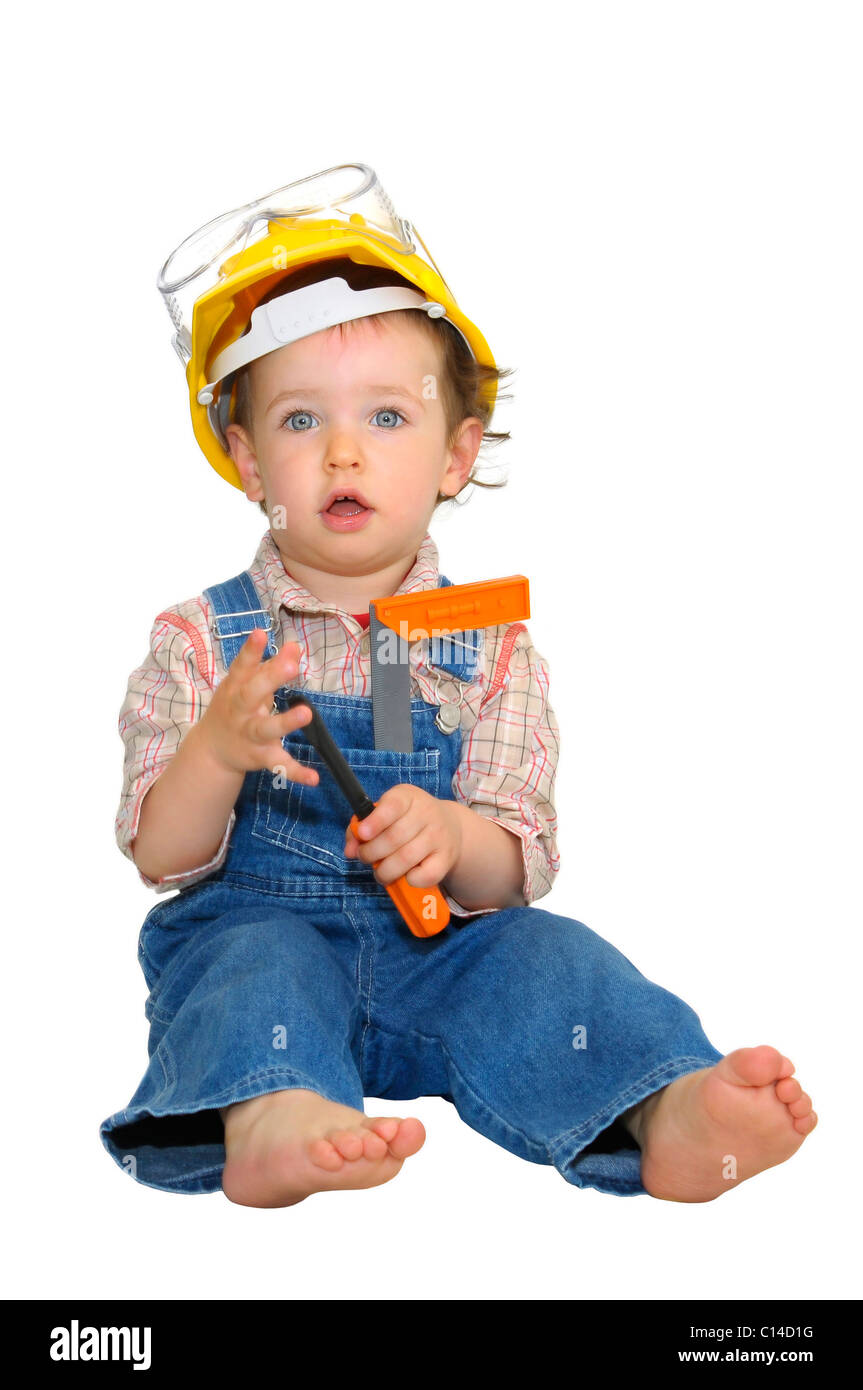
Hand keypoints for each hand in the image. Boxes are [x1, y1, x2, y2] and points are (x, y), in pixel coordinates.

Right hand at [199, 630, 319, 783]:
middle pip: (252, 693)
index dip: (250, 650)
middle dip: (270, 679)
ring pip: (266, 729)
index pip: (242, 666)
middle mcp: (240, 711)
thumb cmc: (235, 706)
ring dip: (285, 722)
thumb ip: (272, 665)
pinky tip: (314, 778)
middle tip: (290, 665)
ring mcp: (249, 735)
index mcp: (236, 688)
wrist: (212, 749)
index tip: (260, 632)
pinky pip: (279, 765)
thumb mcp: (247, 684)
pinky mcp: (260, 757)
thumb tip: (296, 645)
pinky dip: (296, 772)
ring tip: (306, 713)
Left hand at [344, 785, 461, 888]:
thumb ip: (361, 828)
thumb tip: (350, 851)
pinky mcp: (446, 858)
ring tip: (381, 872)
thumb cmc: (407, 821)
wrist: (451, 827)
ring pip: (406, 858)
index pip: (393, 806)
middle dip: (371, 852)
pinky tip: (406, 875)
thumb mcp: (386, 814)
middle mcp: (427, 813)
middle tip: (365, 858)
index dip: (375, 821)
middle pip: (394, 837)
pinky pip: (425, 875)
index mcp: (408, 797)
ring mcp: (439, 836)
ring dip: (386, 871)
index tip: (362, 834)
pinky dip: (410, 881)